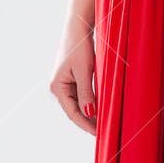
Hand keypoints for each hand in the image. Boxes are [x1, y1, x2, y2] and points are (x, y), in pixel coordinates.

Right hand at [50, 19, 96, 133]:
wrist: (78, 29)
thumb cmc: (80, 47)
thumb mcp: (85, 71)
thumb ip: (87, 93)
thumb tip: (90, 113)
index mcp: (57, 87)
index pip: (73, 113)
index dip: (87, 125)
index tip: (100, 134)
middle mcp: (58, 88)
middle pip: (75, 111)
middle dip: (90, 122)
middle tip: (105, 132)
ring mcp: (64, 84)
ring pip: (79, 105)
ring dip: (91, 114)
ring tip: (105, 123)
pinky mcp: (71, 80)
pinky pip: (81, 97)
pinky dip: (91, 104)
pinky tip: (101, 109)